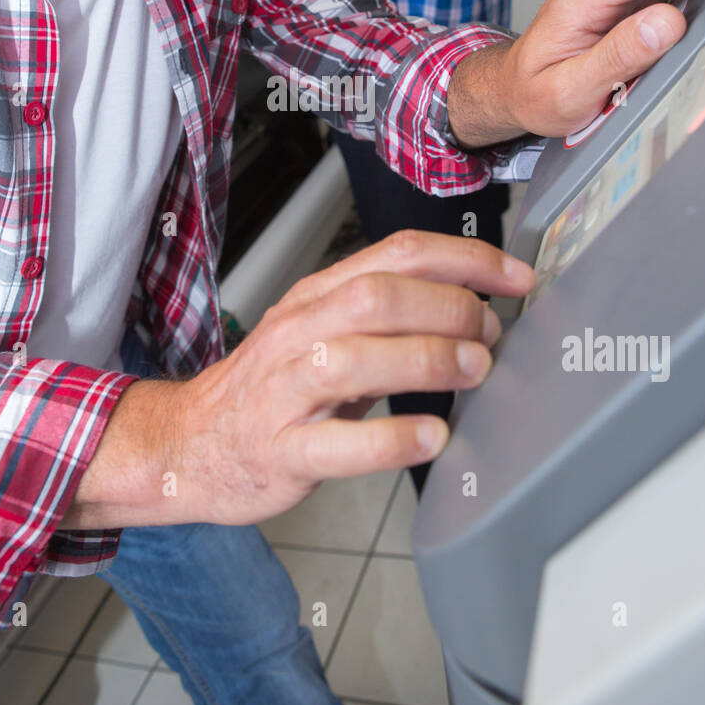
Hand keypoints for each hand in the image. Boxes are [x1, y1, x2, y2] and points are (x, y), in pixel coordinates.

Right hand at [163, 233, 533, 523]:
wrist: (187, 445)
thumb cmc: (269, 390)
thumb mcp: (323, 335)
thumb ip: (388, 320)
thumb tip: (476, 311)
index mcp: (317, 296)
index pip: (397, 254)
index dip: (465, 259)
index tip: (516, 278)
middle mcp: (298, 332)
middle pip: (377, 296)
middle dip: (449, 307)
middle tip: (491, 336)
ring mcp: (282, 390)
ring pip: (353, 358)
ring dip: (426, 359)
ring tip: (474, 373)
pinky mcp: (277, 450)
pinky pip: (334, 443)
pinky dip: (389, 439)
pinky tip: (431, 439)